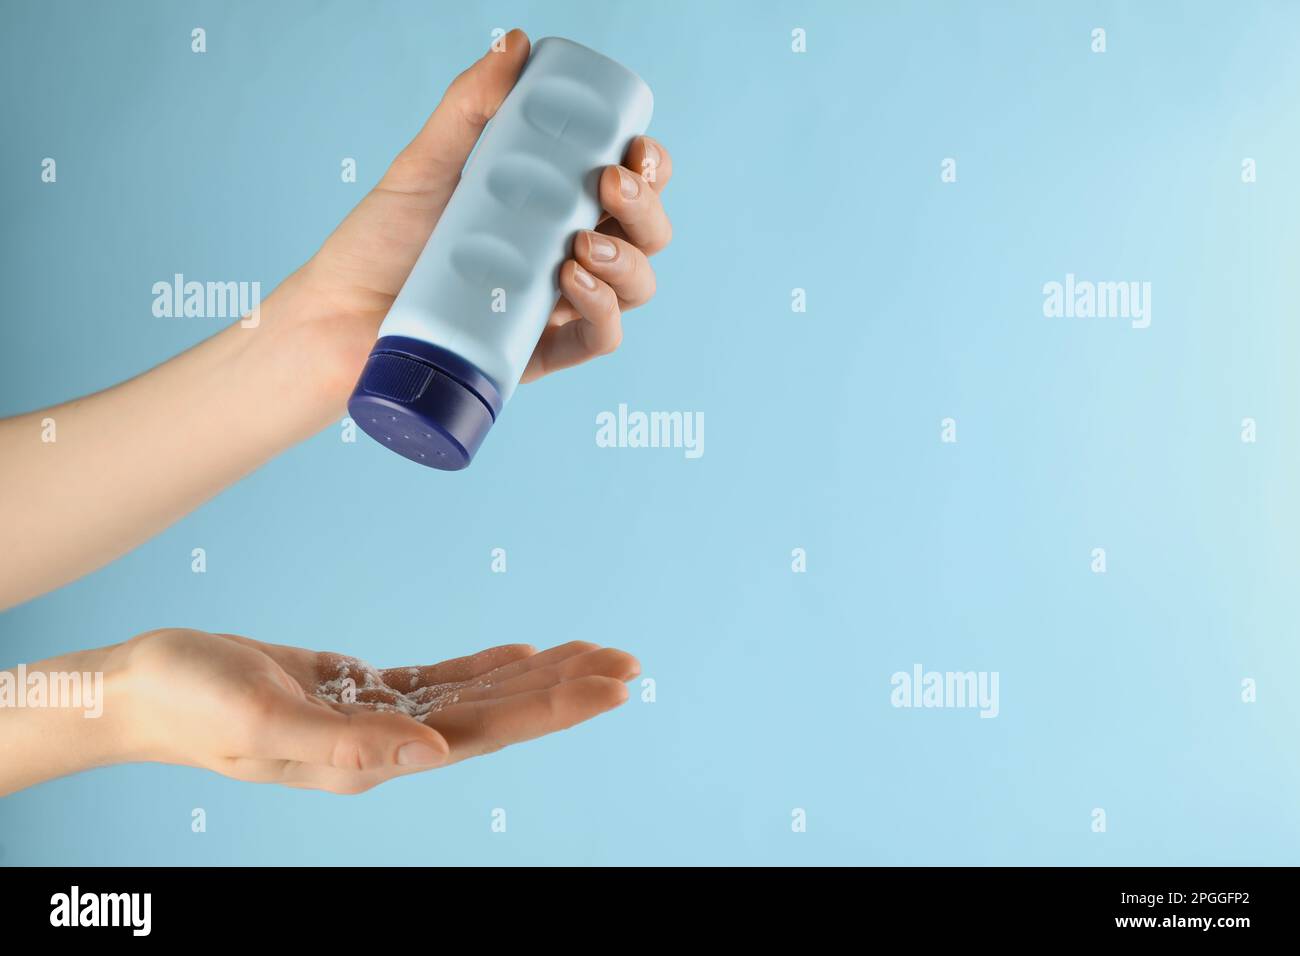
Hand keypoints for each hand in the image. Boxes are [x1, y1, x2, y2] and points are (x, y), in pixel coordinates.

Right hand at [114, 628, 638, 793]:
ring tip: (595, 653)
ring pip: (478, 693)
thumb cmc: (189, 704)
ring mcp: (375, 717)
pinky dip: (486, 664)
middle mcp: (386, 743)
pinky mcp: (359, 690)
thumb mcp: (262, 721)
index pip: (486, 731)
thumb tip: (433, 755)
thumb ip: (348, 746)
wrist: (143, 689)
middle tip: (630, 664)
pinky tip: (522, 653)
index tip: (611, 686)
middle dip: (566, 687)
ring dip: (538, 673)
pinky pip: (439, 678)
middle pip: (498, 712)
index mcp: (371, 757)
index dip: (553, 707)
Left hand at [292, 27, 673, 398]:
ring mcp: (558, 308)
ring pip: (635, 288)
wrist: (337, 316)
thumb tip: (515, 43)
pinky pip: (601, 340)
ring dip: (628, 263)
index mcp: (553, 208)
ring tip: (582, 248)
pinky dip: (603, 312)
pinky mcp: (540, 355)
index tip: (633, 148)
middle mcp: (567, 256)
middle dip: (644, 209)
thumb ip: (469, 105)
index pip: (626, 186)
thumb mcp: (426, 164)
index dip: (649, 167)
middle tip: (606, 188)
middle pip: (645, 235)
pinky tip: (573, 284)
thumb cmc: (380, 242)